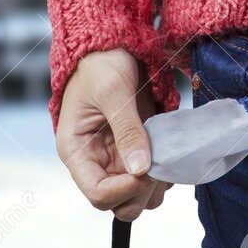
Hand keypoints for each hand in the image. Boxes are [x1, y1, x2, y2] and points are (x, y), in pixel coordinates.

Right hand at [55, 48, 170, 219]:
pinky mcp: (136, 148)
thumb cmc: (102, 62)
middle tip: (160, 162)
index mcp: (77, 151)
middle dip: (142, 190)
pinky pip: (153, 175)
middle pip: (119, 204)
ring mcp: (117, 157)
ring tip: (167, 154)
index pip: (98, 194)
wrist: (111, 43)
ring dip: (157, 183)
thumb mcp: (113, 91)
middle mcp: (96, 161)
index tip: (146, 169)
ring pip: (140, 195)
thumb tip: (141, 169)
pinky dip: (166, 168)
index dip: (124, 189)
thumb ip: (127, 129)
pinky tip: (171, 146)